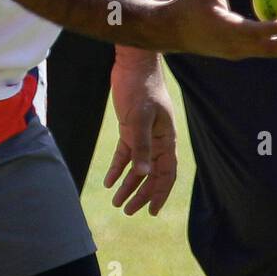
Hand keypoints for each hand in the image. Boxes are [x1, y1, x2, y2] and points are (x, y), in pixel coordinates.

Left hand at [104, 56, 176, 215]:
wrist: (134, 63)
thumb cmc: (141, 87)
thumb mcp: (139, 118)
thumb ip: (141, 146)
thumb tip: (144, 174)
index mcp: (166, 139)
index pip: (167, 173)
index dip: (160, 193)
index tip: (152, 212)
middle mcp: (157, 139)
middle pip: (152, 174)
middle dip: (141, 193)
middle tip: (127, 211)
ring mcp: (143, 134)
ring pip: (138, 165)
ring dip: (128, 184)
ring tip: (117, 201)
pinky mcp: (129, 127)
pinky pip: (126, 153)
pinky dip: (118, 167)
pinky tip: (109, 180)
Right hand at [157, 0, 276, 59]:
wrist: (171, 31)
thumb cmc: (187, 5)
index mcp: (226, 30)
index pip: (256, 31)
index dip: (276, 27)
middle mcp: (234, 46)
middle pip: (270, 48)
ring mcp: (236, 53)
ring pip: (269, 51)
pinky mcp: (237, 52)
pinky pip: (262, 49)